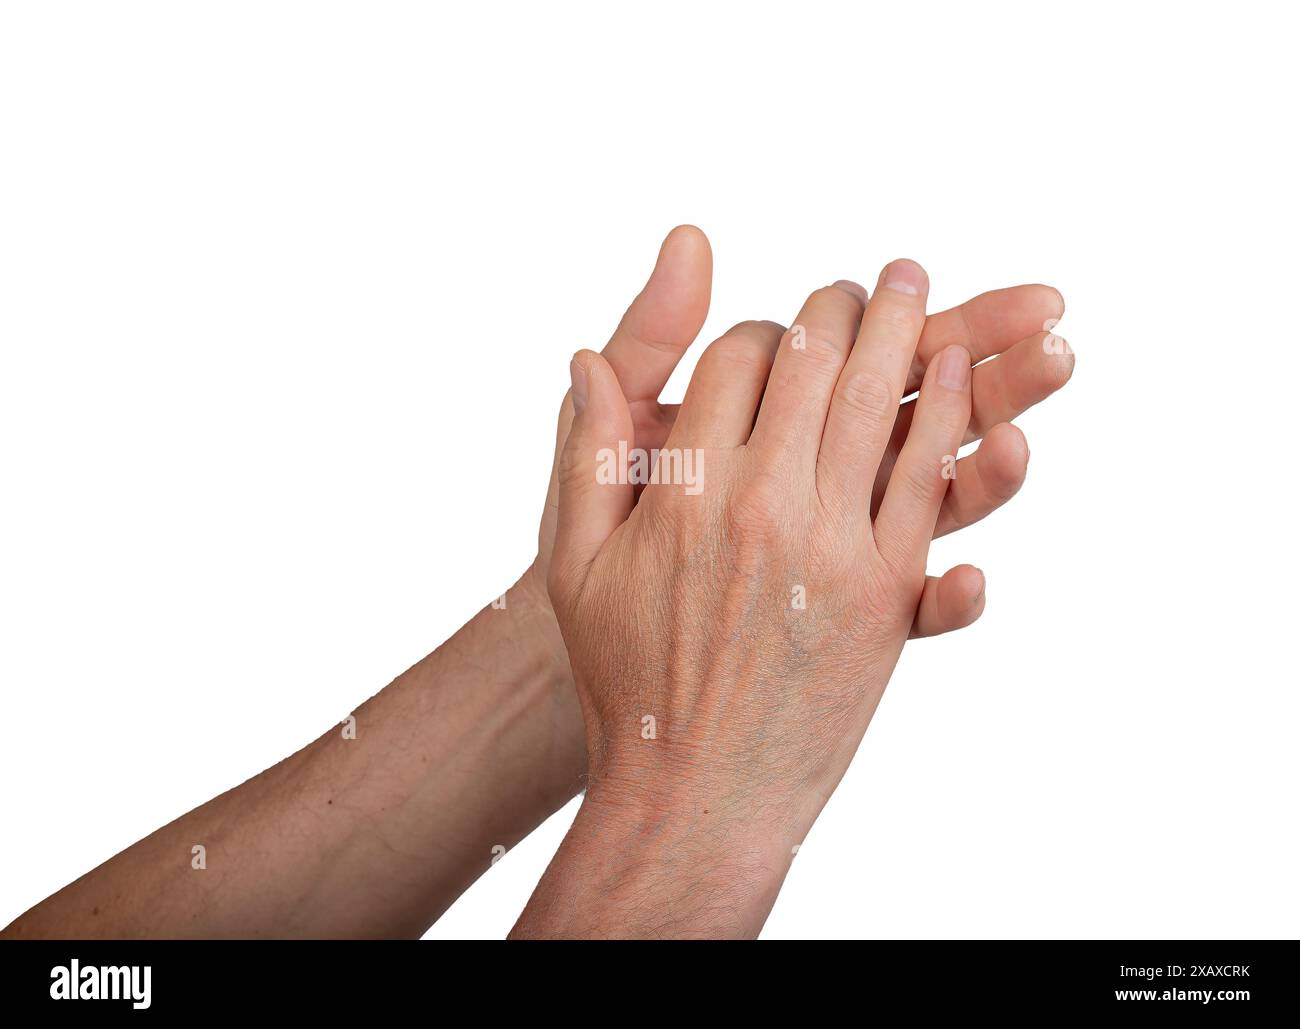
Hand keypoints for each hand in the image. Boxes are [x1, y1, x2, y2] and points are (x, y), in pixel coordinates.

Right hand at [516, 261, 1029, 936]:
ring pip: (888, 406)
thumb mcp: (577, 563)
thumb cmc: (624, 677)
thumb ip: (588, 452)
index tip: (776, 329)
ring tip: (921, 287)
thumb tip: (583, 357)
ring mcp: (835, 549)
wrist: (693, 793)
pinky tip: (960, 379)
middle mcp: (765, 506)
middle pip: (819, 362)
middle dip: (845, 305)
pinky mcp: (887, 594)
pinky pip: (932, 484)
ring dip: (913, 331)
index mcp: (685, 489)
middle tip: (869, 278)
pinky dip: (952, 420)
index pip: (737, 357)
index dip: (762, 328)